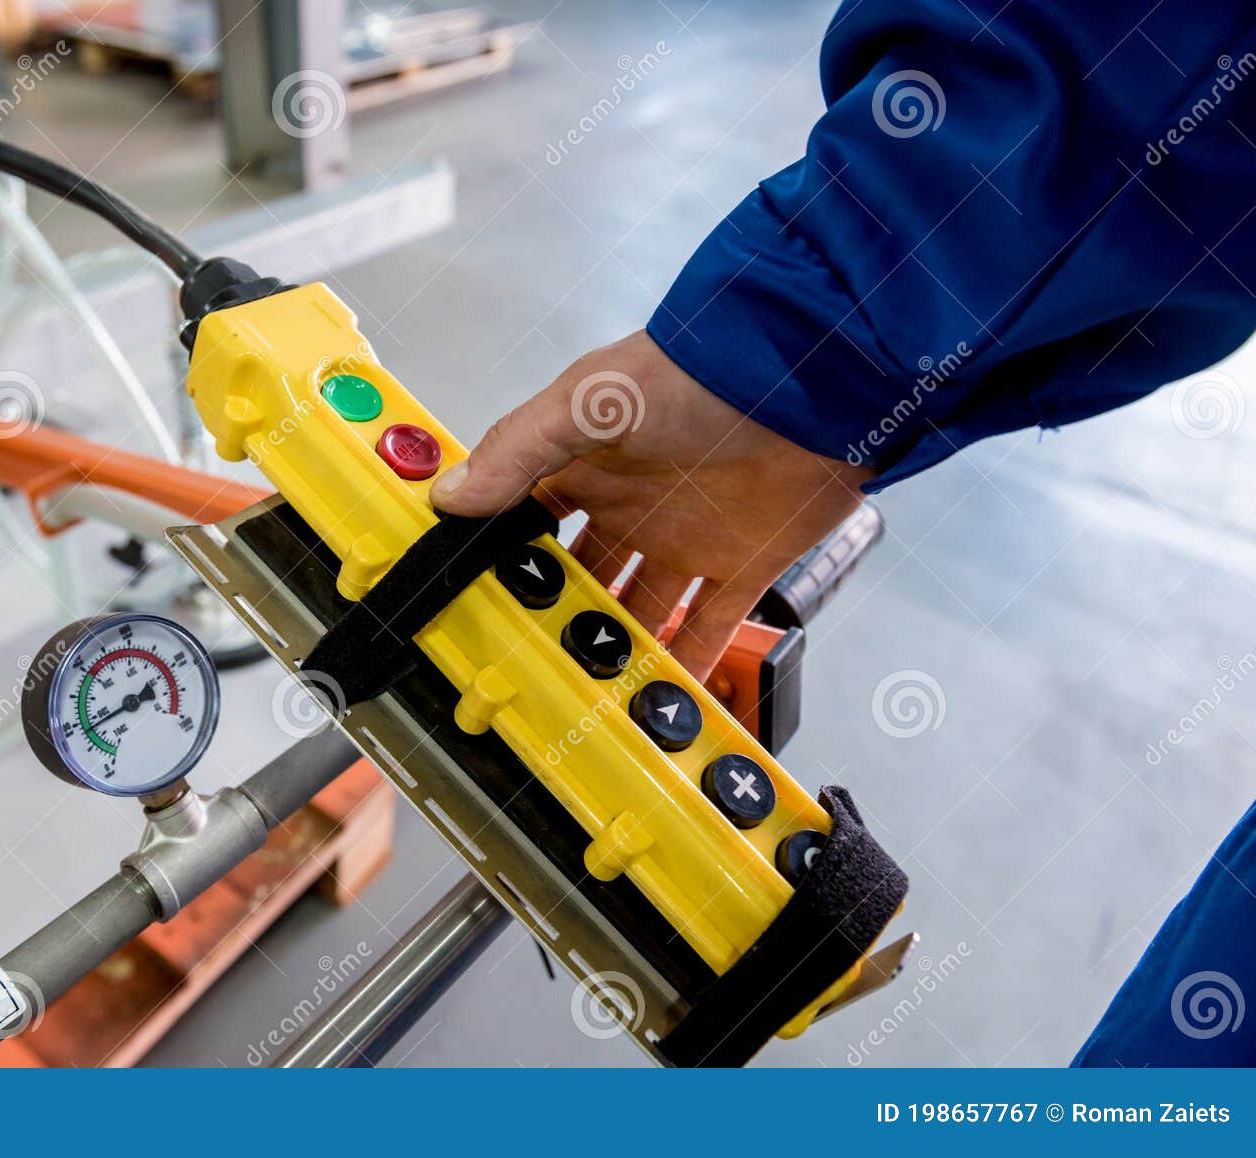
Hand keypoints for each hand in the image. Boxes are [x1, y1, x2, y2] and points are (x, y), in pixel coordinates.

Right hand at [430, 330, 873, 678]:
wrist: (806, 381)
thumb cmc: (694, 376)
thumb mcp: (590, 404)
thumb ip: (517, 452)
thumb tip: (449, 498)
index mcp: (585, 466)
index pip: (525, 522)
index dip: (497, 562)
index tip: (468, 608)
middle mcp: (630, 507)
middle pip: (578, 577)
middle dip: (554, 619)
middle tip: (525, 669)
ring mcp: (684, 540)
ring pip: (637, 611)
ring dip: (614, 650)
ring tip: (584, 700)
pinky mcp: (740, 565)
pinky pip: (706, 627)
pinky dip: (685, 666)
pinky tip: (659, 703)